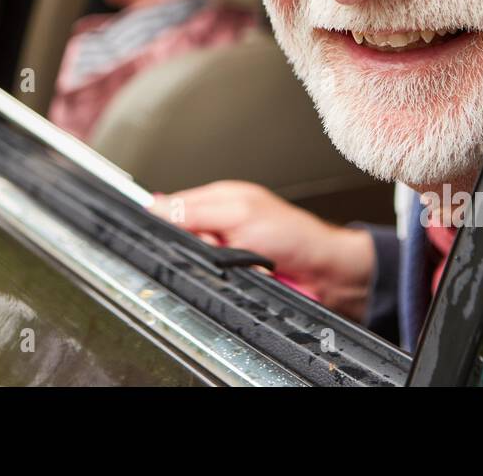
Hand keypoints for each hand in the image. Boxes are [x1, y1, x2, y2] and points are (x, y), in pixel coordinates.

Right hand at [150, 181, 374, 321]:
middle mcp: (218, 224)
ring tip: (241, 261)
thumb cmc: (294, 235)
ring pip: (195, 264)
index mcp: (217, 199)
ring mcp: (226, 251)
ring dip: (213, 267)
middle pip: (182, 240)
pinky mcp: (233, 275)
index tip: (174, 233)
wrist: (325, 272)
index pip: (172, 207)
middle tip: (222, 247)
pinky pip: (212, 281)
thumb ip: (197, 211)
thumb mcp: (240, 215)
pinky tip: (242, 276)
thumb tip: (157, 207)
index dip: (167, 222)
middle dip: (198, 248)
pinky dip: (224, 282)